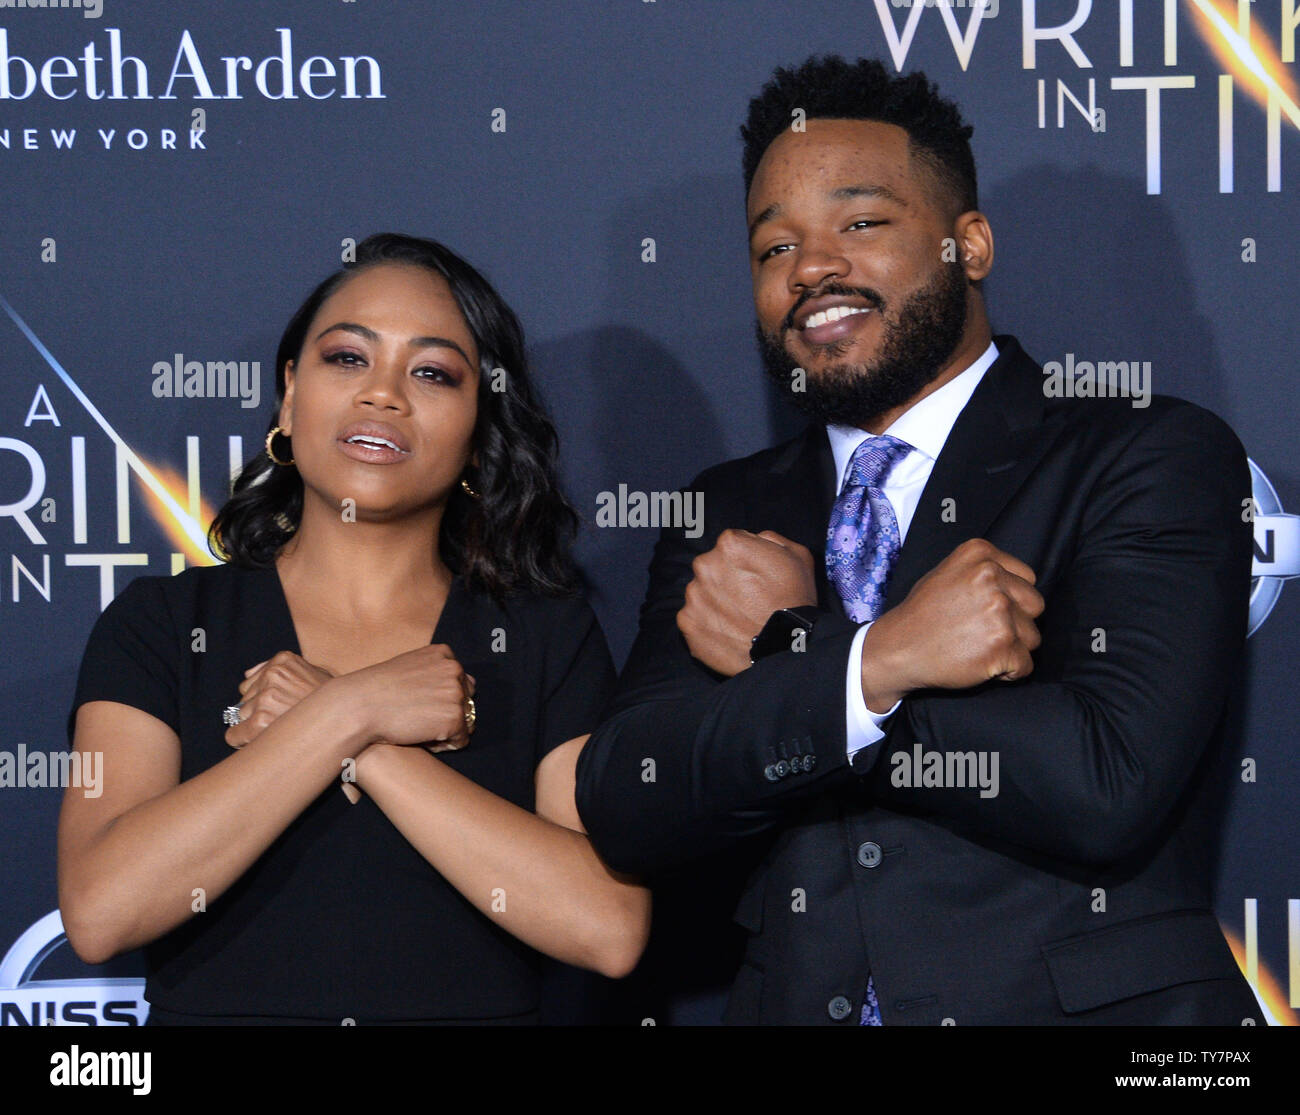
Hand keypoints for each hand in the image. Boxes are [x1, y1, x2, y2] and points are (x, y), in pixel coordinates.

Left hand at [225, 651, 333, 748]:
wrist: (349, 719)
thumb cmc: (333, 702)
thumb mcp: (315, 674)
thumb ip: (284, 671)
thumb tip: (248, 673)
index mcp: (282, 660)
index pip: (251, 682)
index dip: (261, 700)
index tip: (273, 711)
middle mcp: (272, 674)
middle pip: (244, 699)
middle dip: (256, 712)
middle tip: (278, 724)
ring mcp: (265, 696)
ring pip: (240, 716)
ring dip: (252, 727)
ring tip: (278, 733)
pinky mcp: (260, 720)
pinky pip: (234, 735)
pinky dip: (242, 742)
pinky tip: (262, 743)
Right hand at [344, 643, 476, 751]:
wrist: (361, 706)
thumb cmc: (377, 690)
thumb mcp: (408, 667)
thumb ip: (432, 671)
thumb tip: (457, 683)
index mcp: (443, 654)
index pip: (459, 680)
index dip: (442, 698)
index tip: (420, 705)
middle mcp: (454, 669)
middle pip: (467, 699)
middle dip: (449, 712)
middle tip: (422, 721)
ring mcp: (456, 693)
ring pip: (465, 720)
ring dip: (447, 730)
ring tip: (421, 731)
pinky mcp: (454, 718)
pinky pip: (461, 739)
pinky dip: (445, 745)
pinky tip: (424, 741)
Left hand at [676, 529, 816, 676]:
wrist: (787, 646)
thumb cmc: (795, 599)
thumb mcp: (797, 555)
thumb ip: (769, 539)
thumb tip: (753, 539)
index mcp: (730, 545)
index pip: (730, 543)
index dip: (744, 559)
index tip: (755, 575)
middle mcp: (705, 566)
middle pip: (711, 566)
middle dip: (725, 577)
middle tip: (747, 598)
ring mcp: (693, 596)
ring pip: (701, 592)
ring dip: (714, 600)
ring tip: (738, 617)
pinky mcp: (687, 623)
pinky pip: (694, 617)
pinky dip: (707, 623)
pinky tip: (728, 631)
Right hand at [860, 538, 1043, 711]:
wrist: (898, 649)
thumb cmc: (921, 614)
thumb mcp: (947, 573)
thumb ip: (983, 572)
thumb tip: (1016, 586)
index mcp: (981, 555)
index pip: (1028, 579)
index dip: (1011, 599)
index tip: (986, 610)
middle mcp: (992, 578)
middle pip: (1035, 606)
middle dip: (1017, 622)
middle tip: (983, 631)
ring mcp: (999, 612)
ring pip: (1033, 637)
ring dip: (1012, 648)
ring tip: (978, 647)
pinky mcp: (1002, 645)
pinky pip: (1026, 665)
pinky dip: (1008, 672)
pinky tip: (982, 664)